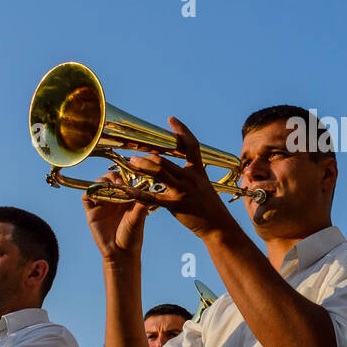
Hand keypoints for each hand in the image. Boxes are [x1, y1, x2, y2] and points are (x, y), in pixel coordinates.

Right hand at [83, 171, 149, 262]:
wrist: (120, 253)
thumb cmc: (132, 237)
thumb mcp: (138, 219)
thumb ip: (141, 206)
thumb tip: (146, 193)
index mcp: (126, 198)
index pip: (122, 180)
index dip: (123, 177)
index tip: (125, 182)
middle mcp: (114, 199)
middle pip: (108, 179)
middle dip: (111, 177)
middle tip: (117, 184)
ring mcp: (102, 204)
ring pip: (96, 185)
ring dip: (100, 183)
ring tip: (106, 189)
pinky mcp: (92, 212)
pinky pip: (86, 197)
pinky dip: (88, 193)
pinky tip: (95, 198)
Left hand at [116, 119, 238, 240]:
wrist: (218, 226)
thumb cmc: (209, 206)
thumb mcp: (203, 185)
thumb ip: (191, 174)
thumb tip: (179, 165)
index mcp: (198, 171)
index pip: (191, 145)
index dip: (182, 131)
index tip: (171, 119)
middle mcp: (190, 178)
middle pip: (166, 159)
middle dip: (148, 154)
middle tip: (136, 150)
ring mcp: (183, 191)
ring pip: (159, 172)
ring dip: (143, 165)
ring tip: (131, 162)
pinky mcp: (176, 206)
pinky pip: (153, 198)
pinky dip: (139, 194)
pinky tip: (128, 190)